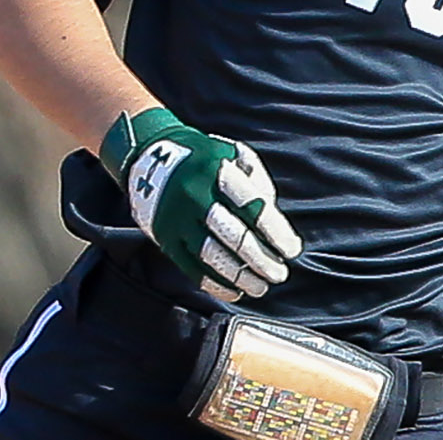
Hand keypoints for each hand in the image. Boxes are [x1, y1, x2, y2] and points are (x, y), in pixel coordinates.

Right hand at [100, 107, 303, 300]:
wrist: (150, 152)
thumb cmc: (205, 157)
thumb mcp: (234, 153)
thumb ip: (258, 183)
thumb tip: (274, 222)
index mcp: (219, 170)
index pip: (255, 208)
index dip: (277, 233)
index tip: (292, 250)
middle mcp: (196, 194)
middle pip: (235, 237)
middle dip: (262, 261)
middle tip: (279, 274)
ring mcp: (177, 218)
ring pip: (213, 256)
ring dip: (241, 277)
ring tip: (260, 287)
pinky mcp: (165, 236)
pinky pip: (190, 267)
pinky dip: (214, 283)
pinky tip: (233, 290)